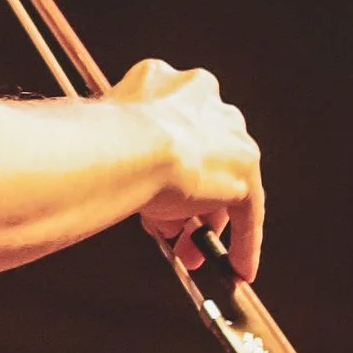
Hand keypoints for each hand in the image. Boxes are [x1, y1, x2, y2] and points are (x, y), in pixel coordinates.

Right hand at [116, 57, 263, 279]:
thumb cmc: (104, 139)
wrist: (127, 147)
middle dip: (188, 197)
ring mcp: (231, 137)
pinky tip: (236, 268)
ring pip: (220, 186)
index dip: (168, 165)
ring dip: (205, 223)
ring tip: (187, 254)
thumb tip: (115, 176)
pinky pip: (248, 213)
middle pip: (204, 158)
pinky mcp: (245, 172)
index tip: (159, 191)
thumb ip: (127, 147)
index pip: (181, 129)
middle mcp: (211, 103)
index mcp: (178, 84)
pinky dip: (242, 243)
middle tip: (173, 230)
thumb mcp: (113, 132)